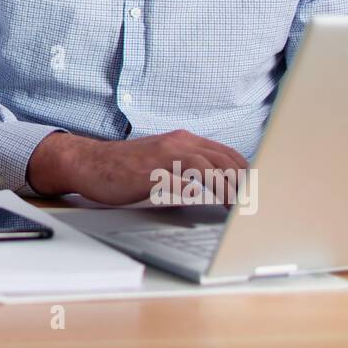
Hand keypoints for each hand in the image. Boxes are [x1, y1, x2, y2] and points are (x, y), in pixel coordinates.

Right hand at [27, 129, 248, 205]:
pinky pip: (179, 181)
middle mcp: (177, 143)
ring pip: (206, 167)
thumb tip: (219, 185)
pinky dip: (197, 191)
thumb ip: (188, 166)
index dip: (246, 171)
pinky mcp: (149, 173)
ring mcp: (163, 156)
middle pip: (222, 159)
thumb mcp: (163, 160)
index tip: (257, 190)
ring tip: (236, 206)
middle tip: (253, 204)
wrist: (90, 162)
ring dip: (225, 187)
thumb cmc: (126, 167)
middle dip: (242, 182)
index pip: (227, 153)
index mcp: (183, 140)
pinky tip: (205, 202)